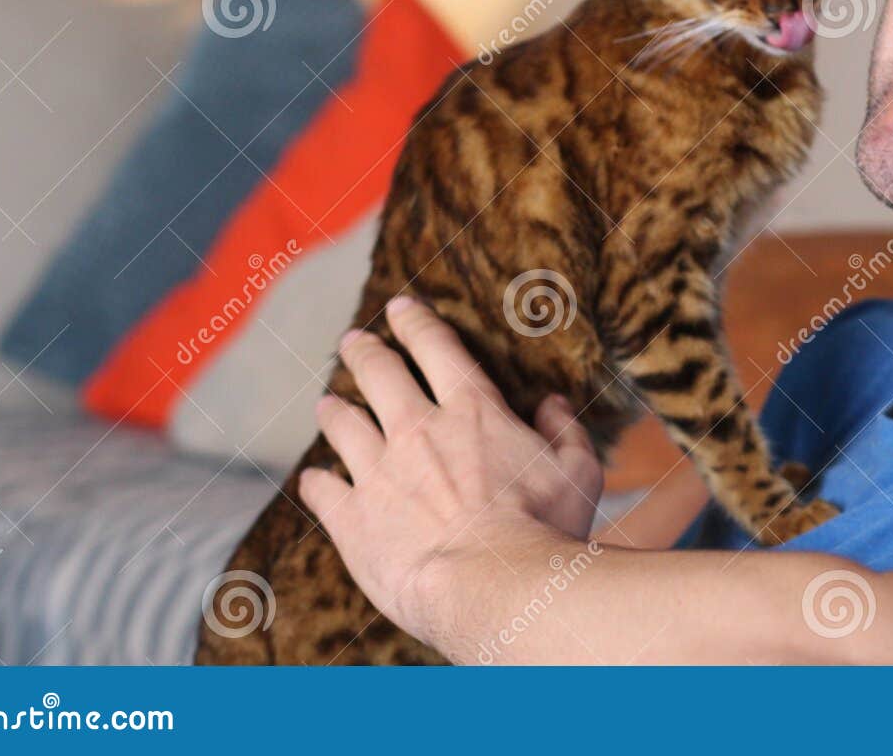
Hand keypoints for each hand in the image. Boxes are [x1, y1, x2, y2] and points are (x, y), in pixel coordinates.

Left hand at [298, 296, 602, 645]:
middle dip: (364, 350)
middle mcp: (417, 430)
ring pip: (342, 424)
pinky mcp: (353, 519)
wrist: (491, 585)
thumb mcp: (578, 471)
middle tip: (354, 341)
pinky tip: (314, 480)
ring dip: (335, 409)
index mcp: (472, 411)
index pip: (435, 347)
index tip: (399, 307)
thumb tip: (551, 403)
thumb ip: (564, 430)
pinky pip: (322, 490)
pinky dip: (317, 481)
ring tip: (328, 403)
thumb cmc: (544, 529)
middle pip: (378, 373)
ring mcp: (378, 473)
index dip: (414, 321)